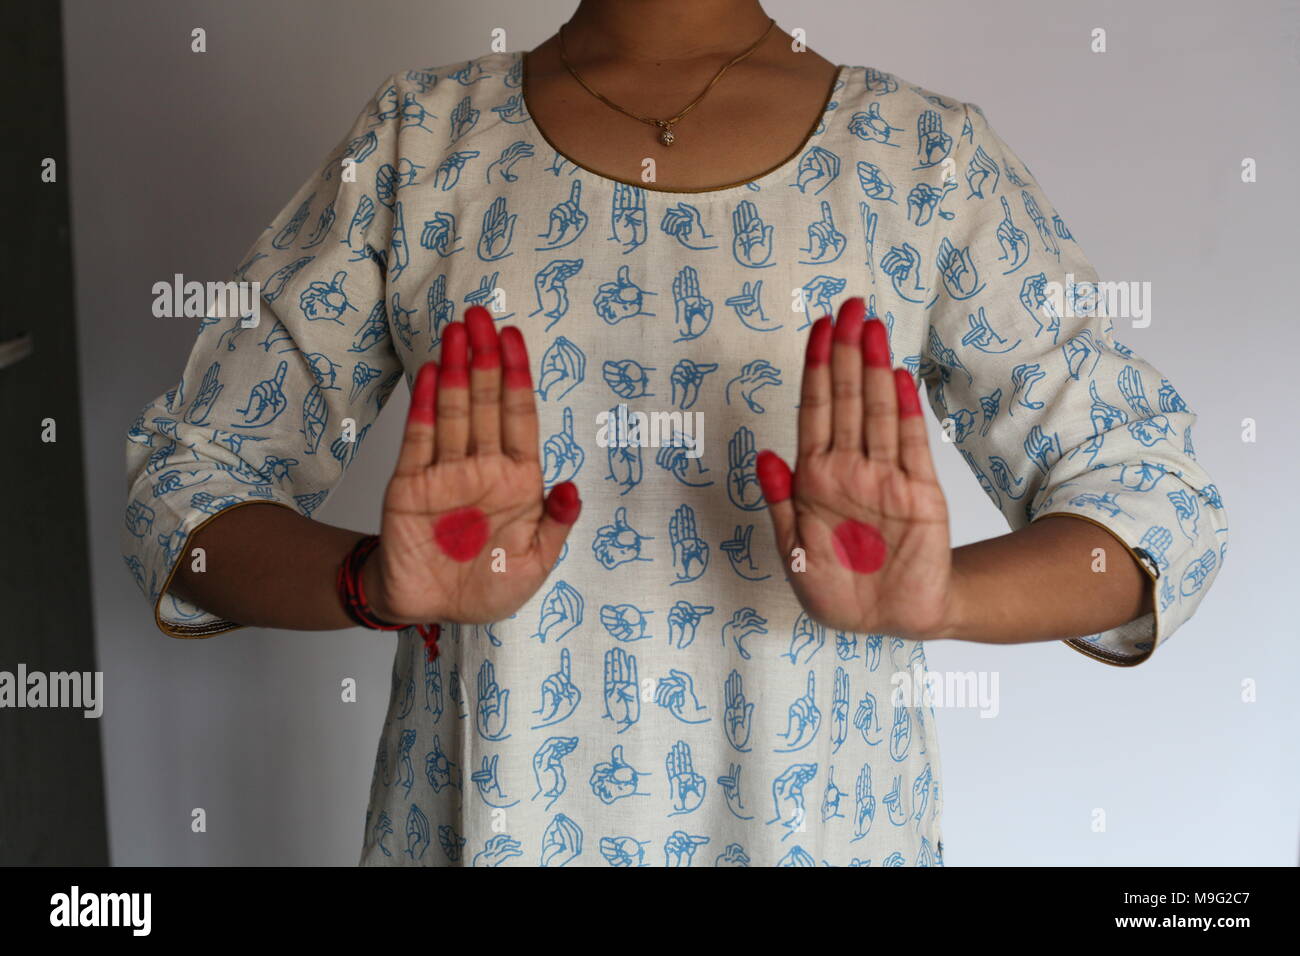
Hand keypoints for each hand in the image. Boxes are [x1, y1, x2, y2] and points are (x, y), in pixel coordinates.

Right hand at [364, 306, 581, 624]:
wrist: (430, 610)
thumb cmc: (487, 588)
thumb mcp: (535, 564)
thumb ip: (555, 525)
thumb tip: (572, 488)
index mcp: (518, 481)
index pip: (520, 417)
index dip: (518, 378)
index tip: (515, 339)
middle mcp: (482, 466)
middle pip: (486, 402)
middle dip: (485, 359)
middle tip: (482, 316)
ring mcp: (445, 472)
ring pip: (453, 412)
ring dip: (455, 371)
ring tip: (456, 331)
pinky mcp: (410, 485)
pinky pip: (418, 440)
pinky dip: (424, 406)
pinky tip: (430, 372)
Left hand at [754, 296, 953, 638]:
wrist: (888, 621)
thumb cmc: (836, 588)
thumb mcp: (794, 551)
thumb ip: (779, 503)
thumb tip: (764, 455)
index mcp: (814, 479)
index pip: (814, 411)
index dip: (816, 369)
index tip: (816, 328)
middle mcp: (849, 469)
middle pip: (847, 399)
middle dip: (846, 352)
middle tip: (848, 305)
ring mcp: (886, 479)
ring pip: (878, 413)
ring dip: (875, 370)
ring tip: (871, 327)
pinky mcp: (919, 496)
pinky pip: (911, 448)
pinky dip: (906, 413)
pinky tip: (899, 378)